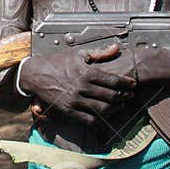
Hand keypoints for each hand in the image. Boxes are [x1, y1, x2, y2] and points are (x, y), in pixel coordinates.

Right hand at [18, 44, 136, 125]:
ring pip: (102, 110)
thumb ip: (100, 53)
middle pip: (110, 96)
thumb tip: (117, 48)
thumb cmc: (58, 61)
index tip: (133, 84)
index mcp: (86, 72)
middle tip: (130, 95)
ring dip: (115, 109)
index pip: (113, 80)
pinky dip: (100, 120)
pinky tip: (105, 116)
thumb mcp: (78, 53)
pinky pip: (88, 120)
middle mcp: (82, 88)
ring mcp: (75, 101)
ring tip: (121, 105)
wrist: (36, 74)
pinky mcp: (68, 111)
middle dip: (124, 96)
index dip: (126, 83)